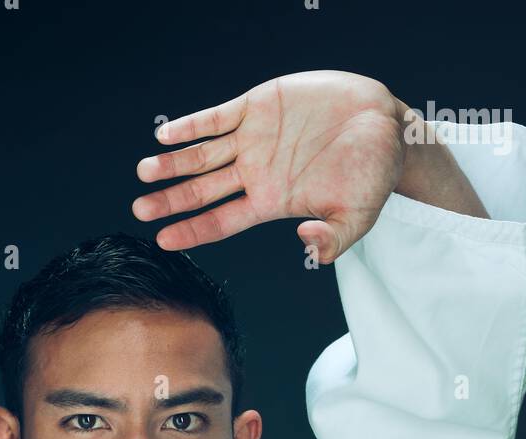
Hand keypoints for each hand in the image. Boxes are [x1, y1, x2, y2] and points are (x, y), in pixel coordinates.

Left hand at [133, 70, 404, 260]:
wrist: (385, 126)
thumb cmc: (372, 176)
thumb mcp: (357, 218)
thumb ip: (334, 240)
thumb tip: (305, 245)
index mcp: (270, 202)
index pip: (222, 222)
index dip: (192, 231)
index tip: (164, 240)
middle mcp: (254, 173)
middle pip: (202, 191)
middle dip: (170, 200)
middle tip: (140, 209)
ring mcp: (253, 139)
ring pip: (202, 155)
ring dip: (172, 164)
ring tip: (144, 172)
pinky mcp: (258, 106)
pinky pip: (217, 117)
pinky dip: (192, 126)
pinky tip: (166, 135)